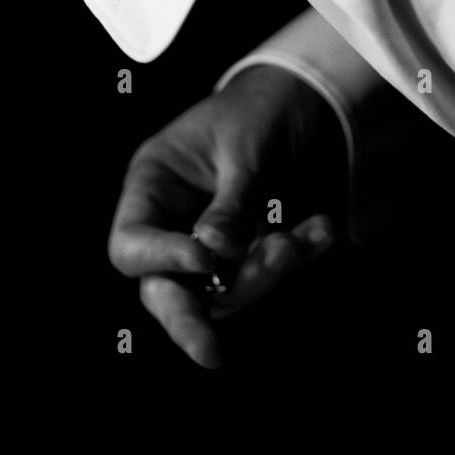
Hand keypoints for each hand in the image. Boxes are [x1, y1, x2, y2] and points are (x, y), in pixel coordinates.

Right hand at [108, 66, 348, 367]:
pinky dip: (296, 258)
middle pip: (164, 289)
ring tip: (300, 241)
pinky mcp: (253, 255)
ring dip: (262, 276)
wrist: (309, 100)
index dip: (160, 260)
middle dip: (190, 318)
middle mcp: (175, 222)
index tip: (204, 259)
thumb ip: (231, 203)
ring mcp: (213, 244)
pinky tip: (323, 229)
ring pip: (222, 293)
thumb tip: (214, 256)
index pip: (131, 243)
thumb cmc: (261, 111)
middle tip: (211, 354)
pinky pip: (266, 276)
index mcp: (153, 186)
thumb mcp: (246, 148)